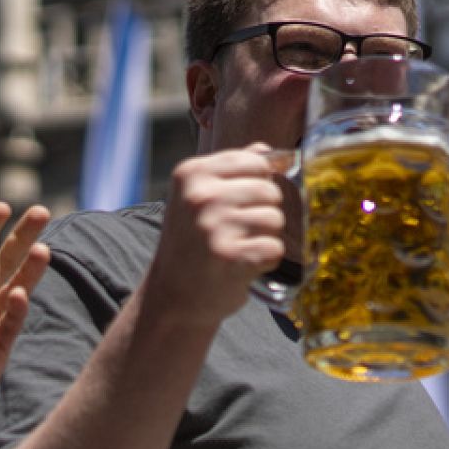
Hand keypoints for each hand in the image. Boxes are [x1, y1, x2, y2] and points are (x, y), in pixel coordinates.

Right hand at [141, 144, 288, 327]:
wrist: (172, 296)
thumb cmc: (193, 244)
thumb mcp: (200, 197)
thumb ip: (234, 170)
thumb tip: (270, 152)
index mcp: (192, 174)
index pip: (256, 162)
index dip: (260, 183)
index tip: (241, 203)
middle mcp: (201, 197)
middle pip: (270, 190)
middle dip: (263, 212)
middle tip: (237, 232)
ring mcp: (215, 227)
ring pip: (275, 219)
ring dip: (265, 237)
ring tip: (238, 248)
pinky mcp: (231, 257)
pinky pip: (275, 248)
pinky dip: (266, 260)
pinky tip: (243, 265)